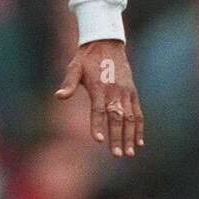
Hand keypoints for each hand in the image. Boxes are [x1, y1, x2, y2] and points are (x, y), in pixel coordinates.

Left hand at [55, 39, 143, 157]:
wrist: (106, 43)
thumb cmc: (86, 58)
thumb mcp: (74, 68)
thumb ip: (68, 84)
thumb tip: (58, 96)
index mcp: (98, 88)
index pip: (98, 110)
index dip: (98, 125)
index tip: (98, 140)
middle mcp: (114, 92)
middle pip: (117, 118)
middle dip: (117, 137)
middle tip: (116, 155)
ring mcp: (125, 93)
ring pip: (130, 118)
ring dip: (130, 136)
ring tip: (129, 154)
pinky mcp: (132, 92)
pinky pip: (138, 112)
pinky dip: (139, 127)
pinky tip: (139, 142)